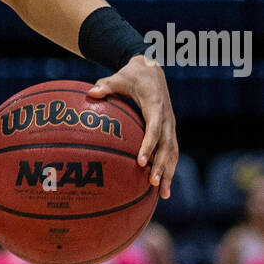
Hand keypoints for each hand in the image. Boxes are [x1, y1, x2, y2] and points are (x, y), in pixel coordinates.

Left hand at [87, 54, 178, 197]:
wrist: (152, 69)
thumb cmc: (132, 75)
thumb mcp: (119, 77)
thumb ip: (106, 85)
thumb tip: (91, 92)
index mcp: (155, 105)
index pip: (154, 128)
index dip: (149, 145)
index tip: (140, 162)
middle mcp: (167, 117)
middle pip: (167, 145)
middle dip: (161, 165)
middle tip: (152, 183)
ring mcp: (170, 125)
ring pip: (173, 152)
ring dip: (169, 173)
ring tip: (162, 194)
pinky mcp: (169, 131)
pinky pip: (171, 152)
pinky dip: (169, 169)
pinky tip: (162, 188)